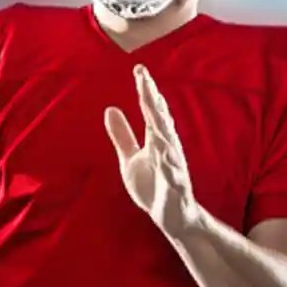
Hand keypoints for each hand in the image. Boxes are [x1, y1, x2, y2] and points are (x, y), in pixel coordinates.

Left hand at [104, 65, 202, 238]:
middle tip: (144, 77)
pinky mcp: (175, 185)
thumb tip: (110, 108)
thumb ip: (122, 135)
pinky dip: (168, 161)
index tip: (139, 69)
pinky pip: (172, 171)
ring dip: (161, 121)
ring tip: (153, 102)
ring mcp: (174, 165)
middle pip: (160, 118)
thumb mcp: (130, 159)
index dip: (145, 90)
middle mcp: (168, 147)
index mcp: (157, 139)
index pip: (151, 110)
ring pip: (167, 139)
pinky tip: (162, 150)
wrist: (173, 216)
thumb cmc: (153, 185)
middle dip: (152, 98)